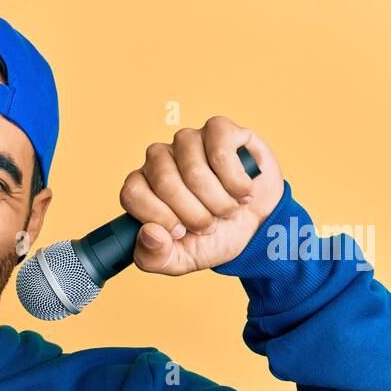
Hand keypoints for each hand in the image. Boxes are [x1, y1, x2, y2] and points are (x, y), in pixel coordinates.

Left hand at [119, 116, 283, 274]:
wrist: (258, 227)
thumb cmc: (213, 238)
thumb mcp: (180, 260)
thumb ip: (154, 257)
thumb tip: (148, 233)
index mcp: (142, 187)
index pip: (132, 193)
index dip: (159, 217)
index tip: (180, 232)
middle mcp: (159, 159)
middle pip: (165, 182)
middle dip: (194, 215)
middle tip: (209, 225)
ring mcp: (188, 141)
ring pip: (194, 170)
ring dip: (218, 201)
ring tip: (228, 210)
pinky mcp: (218, 129)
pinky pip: (220, 151)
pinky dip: (236, 181)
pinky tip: (243, 191)